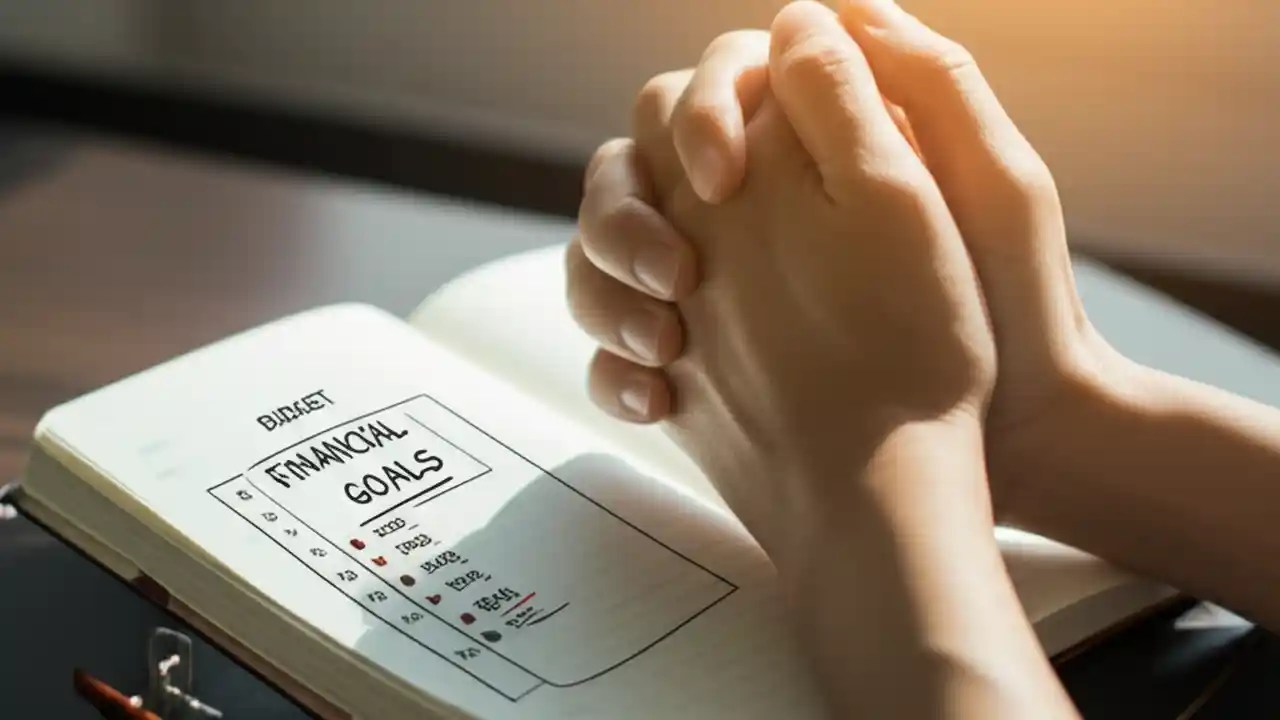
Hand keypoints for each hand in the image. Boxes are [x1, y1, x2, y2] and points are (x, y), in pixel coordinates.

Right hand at [572, 2, 996, 556]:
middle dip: (628, 214)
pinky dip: (617, 369)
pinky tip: (659, 400)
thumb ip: (920, 84)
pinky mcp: (696, 363)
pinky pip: (617, 349)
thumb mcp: (989, 185)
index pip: (718, 85)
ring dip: (606, 292)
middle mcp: (756, 211)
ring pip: (609, 258)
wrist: (995, 445)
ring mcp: (716, 289)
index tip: (725, 179)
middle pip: (637, 170)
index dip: (703, 112)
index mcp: (821, 152)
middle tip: (675, 276)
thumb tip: (815, 11)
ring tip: (662, 344)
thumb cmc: (1008, 316)